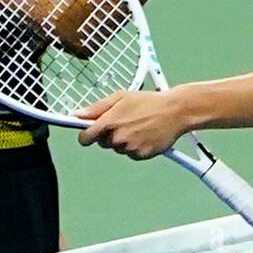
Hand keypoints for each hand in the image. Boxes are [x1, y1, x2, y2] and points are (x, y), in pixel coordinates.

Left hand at [75, 88, 190, 159]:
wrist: (175, 111)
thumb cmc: (148, 101)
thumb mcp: (120, 97)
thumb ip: (96, 108)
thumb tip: (77, 114)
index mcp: (109, 122)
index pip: (86, 137)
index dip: (86, 135)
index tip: (88, 133)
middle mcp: (118, 138)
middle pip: (103, 143)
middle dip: (109, 134)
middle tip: (124, 121)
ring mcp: (130, 148)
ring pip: (118, 149)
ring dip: (123, 140)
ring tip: (138, 126)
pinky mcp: (141, 155)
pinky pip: (131, 154)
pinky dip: (135, 147)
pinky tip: (144, 134)